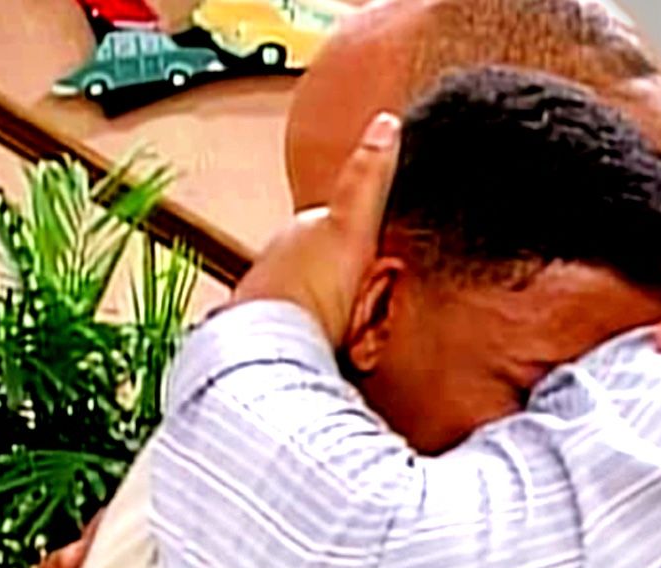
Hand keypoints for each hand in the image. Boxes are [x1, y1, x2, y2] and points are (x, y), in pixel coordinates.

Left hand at [231, 112, 401, 345]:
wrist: (274, 347)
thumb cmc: (307, 286)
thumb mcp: (352, 225)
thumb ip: (370, 177)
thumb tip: (387, 121)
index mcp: (307, 230)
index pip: (366, 236)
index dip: (385, 260)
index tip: (385, 277)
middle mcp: (294, 263)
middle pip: (362, 280)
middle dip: (374, 300)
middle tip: (368, 310)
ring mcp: (291, 301)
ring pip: (351, 314)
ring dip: (363, 329)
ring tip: (356, 336)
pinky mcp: (292, 338)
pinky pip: (336, 343)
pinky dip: (347, 350)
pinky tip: (346, 353)